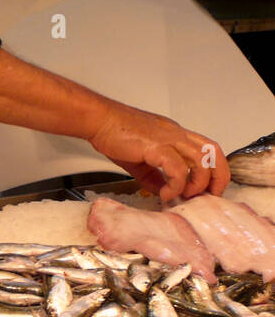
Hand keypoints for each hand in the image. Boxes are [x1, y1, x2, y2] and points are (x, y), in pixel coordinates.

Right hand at [88, 104, 229, 201]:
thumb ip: (154, 177)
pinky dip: (176, 185)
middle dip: (218, 178)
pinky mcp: (156, 146)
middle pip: (214, 152)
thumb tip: (163, 192)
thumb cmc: (114, 134)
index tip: (207, 190)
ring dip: (198, 183)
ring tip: (185, 196)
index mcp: (175, 135)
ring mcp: (169, 138)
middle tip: (208, 197)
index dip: (214, 170)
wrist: (98, 120)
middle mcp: (177, 134)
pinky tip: (165, 194)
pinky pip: (177, 168)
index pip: (208, 149)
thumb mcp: (140, 161)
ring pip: (202, 159)